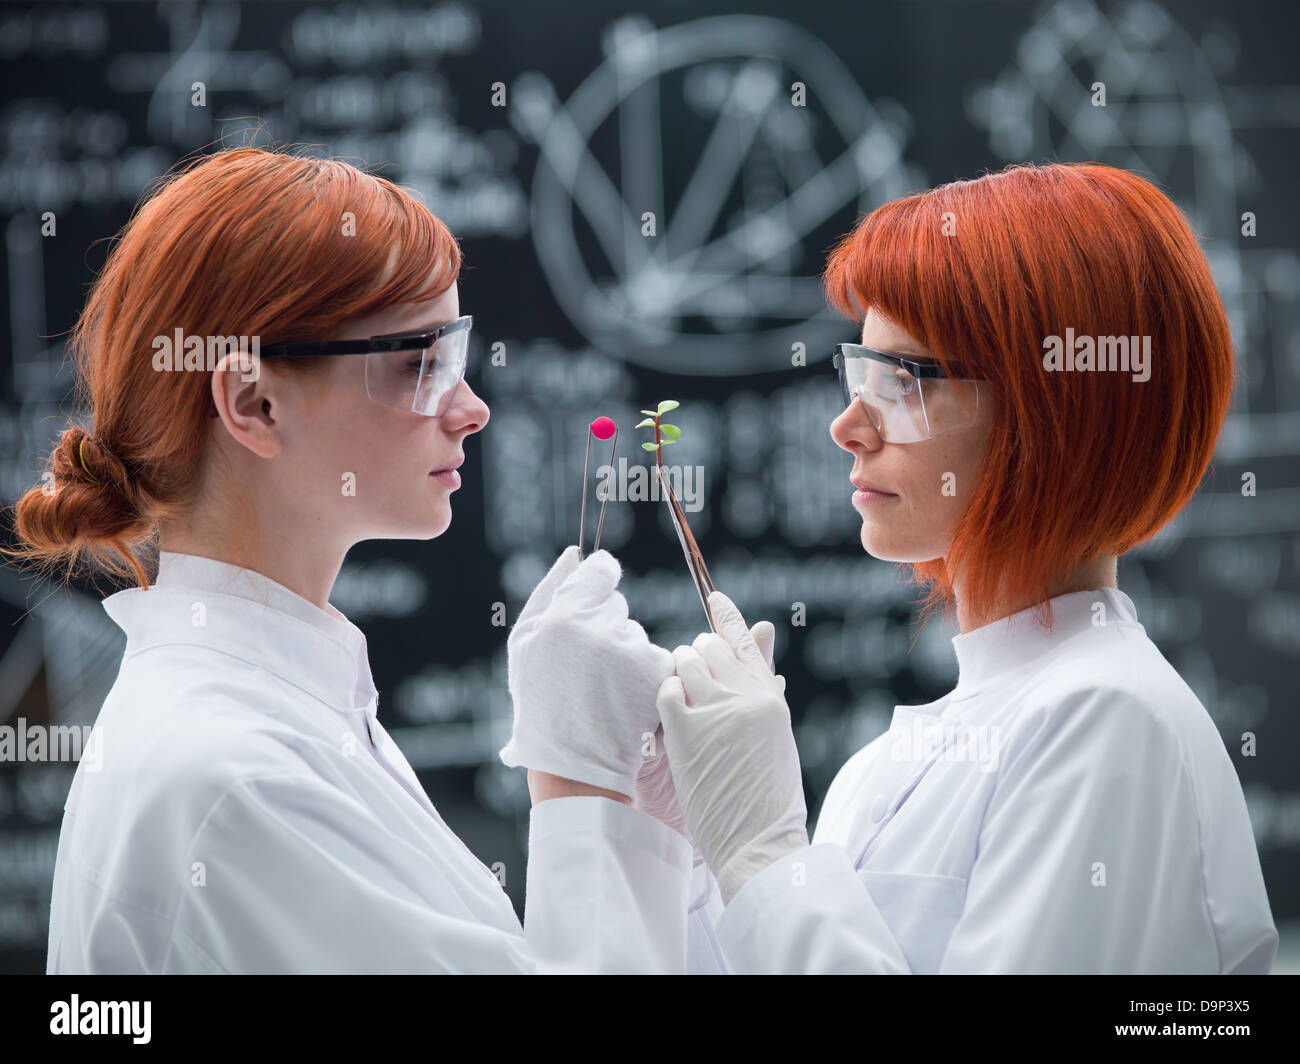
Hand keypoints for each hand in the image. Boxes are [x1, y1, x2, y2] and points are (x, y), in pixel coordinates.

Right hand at [500, 548, 672, 798]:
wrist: (574, 764)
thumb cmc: (542, 701)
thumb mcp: (525, 644)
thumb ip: (551, 590)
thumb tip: (576, 553)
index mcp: (563, 617)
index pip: (602, 570)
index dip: (595, 589)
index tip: (589, 612)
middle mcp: (600, 630)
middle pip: (616, 604)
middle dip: (604, 627)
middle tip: (586, 667)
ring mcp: (631, 652)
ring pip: (635, 633)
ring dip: (624, 653)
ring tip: (602, 687)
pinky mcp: (656, 674)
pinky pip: (654, 656)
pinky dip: (643, 674)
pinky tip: (623, 697)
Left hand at [633, 620, 776, 847]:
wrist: (759, 841)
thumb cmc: (768, 795)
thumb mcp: (774, 732)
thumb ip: (763, 684)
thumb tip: (764, 631)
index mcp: (769, 696)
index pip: (745, 639)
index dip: (726, 616)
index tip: (714, 597)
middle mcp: (745, 695)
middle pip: (708, 647)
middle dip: (697, 655)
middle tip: (693, 678)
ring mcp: (715, 710)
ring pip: (684, 663)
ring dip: (678, 675)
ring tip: (682, 701)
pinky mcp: (687, 730)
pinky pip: (665, 691)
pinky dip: (664, 698)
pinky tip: (670, 718)